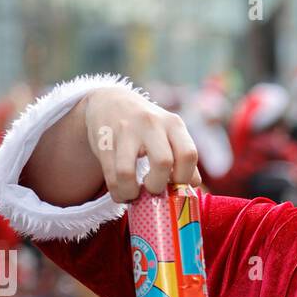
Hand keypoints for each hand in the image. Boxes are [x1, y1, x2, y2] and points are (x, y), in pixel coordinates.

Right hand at [83, 87, 200, 203]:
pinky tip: (122, 191)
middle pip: (162, 162)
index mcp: (173, 124)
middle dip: (158, 186)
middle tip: (153, 190)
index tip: (174, 186)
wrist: (110, 102)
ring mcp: (124, 131)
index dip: (184, 178)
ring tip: (134, 194)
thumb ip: (183, 157)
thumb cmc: (148, 127)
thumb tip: (193, 186)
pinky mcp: (103, 142)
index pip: (188, 154)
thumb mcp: (170, 133)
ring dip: (131, 193)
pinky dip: (118, 192)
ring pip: (127, 173)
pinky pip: (111, 176)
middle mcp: (150, 124)